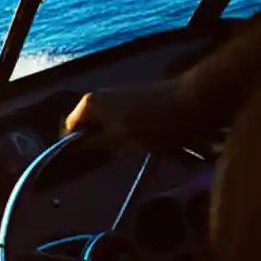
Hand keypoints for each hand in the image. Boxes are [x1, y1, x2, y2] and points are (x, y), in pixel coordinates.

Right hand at [63, 83, 183, 148]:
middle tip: (109, 159)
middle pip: (86, 126)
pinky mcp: (132, 101)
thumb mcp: (120, 139)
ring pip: (104, 126)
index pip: (69, 128)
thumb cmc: (153, 123)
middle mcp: (99, 97)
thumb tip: (71, 149)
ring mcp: (116, 97)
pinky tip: (140, 143)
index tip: (85, 163)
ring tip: (128, 152)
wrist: (191, 102)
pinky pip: (119, 122)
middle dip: (96, 143)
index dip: (74, 146)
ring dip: (114, 141)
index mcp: (90, 103)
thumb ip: (93, 144)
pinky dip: (126, 134)